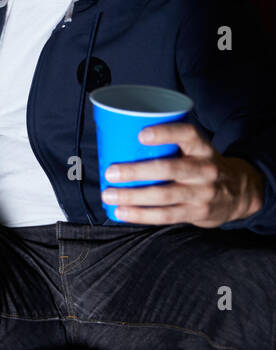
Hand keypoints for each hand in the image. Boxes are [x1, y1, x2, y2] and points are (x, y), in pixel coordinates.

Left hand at [101, 122, 264, 226]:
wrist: (240, 193)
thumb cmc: (201, 166)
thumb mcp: (195, 150)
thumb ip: (169, 147)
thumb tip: (118, 144)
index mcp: (202, 148)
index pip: (187, 134)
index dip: (165, 133)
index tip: (141, 135)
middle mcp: (205, 169)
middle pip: (170, 169)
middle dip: (137, 172)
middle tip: (111, 173)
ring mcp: (203, 193)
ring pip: (164, 195)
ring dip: (133, 197)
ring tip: (109, 196)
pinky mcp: (198, 212)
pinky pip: (166, 215)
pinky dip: (141, 215)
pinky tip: (122, 212)